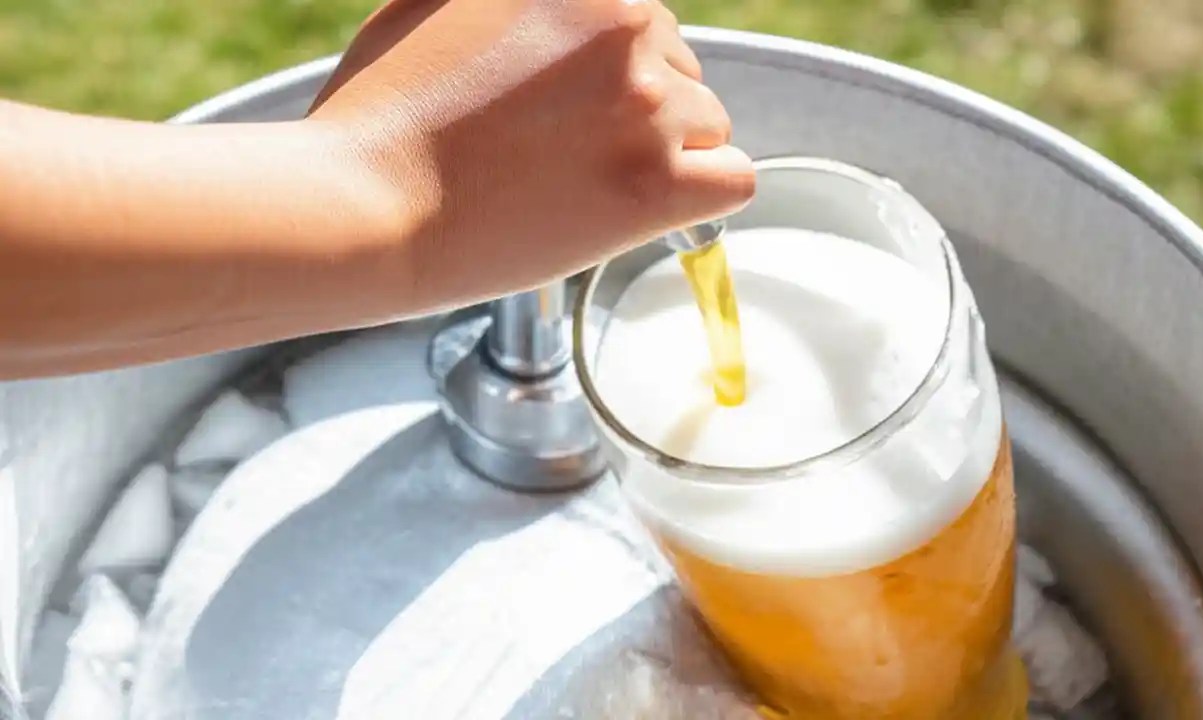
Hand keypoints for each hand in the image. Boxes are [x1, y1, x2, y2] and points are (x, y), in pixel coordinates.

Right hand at [309, 0, 755, 309]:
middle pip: (675, 62)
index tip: (579, 96)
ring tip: (580, 180)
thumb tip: (557, 8)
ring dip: (659, 151)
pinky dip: (701, 195)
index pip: (639, 15)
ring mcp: (647, 102)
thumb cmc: (383, 111)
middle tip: (562, 144)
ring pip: (705, 122)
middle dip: (633, 102)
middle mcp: (626, 22)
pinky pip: (734, 179)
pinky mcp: (656, 183)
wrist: (365, 206)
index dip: (611, 58)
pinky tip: (647, 204)